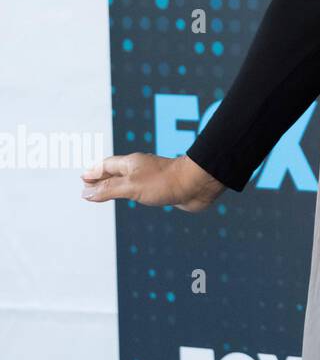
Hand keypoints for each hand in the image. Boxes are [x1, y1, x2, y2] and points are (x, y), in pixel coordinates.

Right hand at [80, 153, 226, 212]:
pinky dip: (129, 193)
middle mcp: (140, 168)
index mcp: (131, 163)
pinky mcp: (161, 188)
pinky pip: (140, 189)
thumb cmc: (166, 182)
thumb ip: (108, 190)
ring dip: (115, 185)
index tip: (83, 178)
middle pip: (116, 172)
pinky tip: (132, 196)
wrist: (196, 185)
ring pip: (128, 180)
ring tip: (107, 191)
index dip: (94, 172)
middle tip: (89, 185)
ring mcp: (151, 178)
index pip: (106, 165)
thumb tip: (86, 193)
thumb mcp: (131, 186)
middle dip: (101, 178)